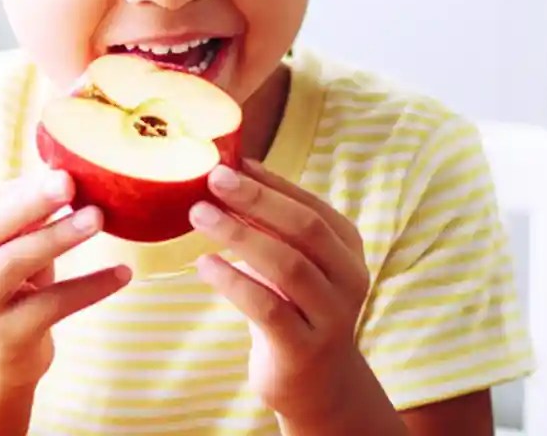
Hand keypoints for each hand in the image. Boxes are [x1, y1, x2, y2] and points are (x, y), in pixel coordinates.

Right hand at [0, 170, 131, 389]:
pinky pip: (53, 304)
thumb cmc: (8, 286)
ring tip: (98, 217)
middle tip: (70, 181)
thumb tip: (66, 166)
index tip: (65, 170)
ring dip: (59, 236)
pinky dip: (91, 286)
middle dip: (31, 202)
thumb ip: (26, 213)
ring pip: (15, 261)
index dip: (24, 187)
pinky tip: (123, 273)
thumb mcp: (8, 246)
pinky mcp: (7, 336)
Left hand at [189, 159, 371, 421]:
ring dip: (239, 235)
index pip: (311, 205)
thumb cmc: (295, 307)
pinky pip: (267, 307)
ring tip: (199, 215)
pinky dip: (232, 281)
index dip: (271, 182)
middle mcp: (348, 279)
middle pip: (305, 229)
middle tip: (213, 180)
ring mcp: (331, 316)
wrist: (319, 384)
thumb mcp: (290, 261)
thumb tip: (227, 173)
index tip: (231, 162)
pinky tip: (204, 265)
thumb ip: (270, 225)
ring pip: (288, 266)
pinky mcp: (304, 349)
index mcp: (347, 248)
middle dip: (257, 200)